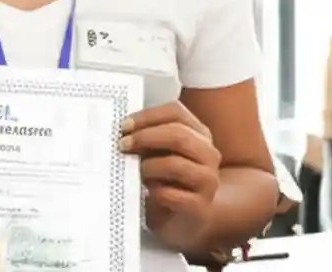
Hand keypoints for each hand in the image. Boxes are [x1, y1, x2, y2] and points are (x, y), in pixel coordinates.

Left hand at [120, 101, 220, 249]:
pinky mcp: (200, 207)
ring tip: (135, 172)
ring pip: (176, 164)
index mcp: (199, 134)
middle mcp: (208, 154)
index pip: (176, 112)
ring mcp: (208, 181)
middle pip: (179, 135)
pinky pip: (171, 194)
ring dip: (149, 166)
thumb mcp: (161, 154)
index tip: (124, 125)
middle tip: (123, 145)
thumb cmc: (168, 181)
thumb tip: (123, 131)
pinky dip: (154, 192)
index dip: (148, 116)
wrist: (187, 220)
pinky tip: (147, 193)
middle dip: (145, 137)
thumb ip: (149, 139)